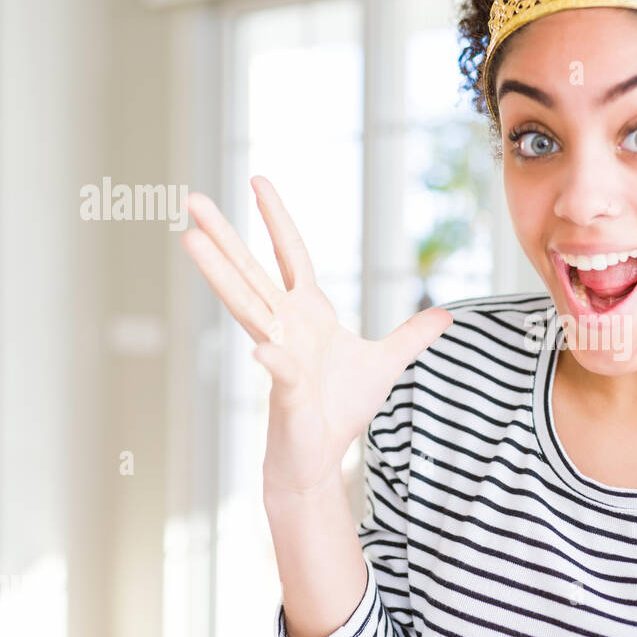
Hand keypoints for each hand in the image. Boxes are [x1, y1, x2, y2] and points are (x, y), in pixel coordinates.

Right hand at [181, 176, 452, 495]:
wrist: (321, 456)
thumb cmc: (341, 408)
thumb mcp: (386, 363)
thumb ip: (412, 336)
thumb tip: (445, 315)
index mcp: (308, 313)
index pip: (290, 255)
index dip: (275, 219)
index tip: (258, 180)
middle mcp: (285, 327)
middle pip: (251, 271)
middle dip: (223, 236)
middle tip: (191, 199)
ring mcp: (280, 355)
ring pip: (247, 308)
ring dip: (221, 276)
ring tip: (190, 241)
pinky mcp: (286, 391)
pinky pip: (278, 370)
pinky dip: (273, 359)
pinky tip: (263, 350)